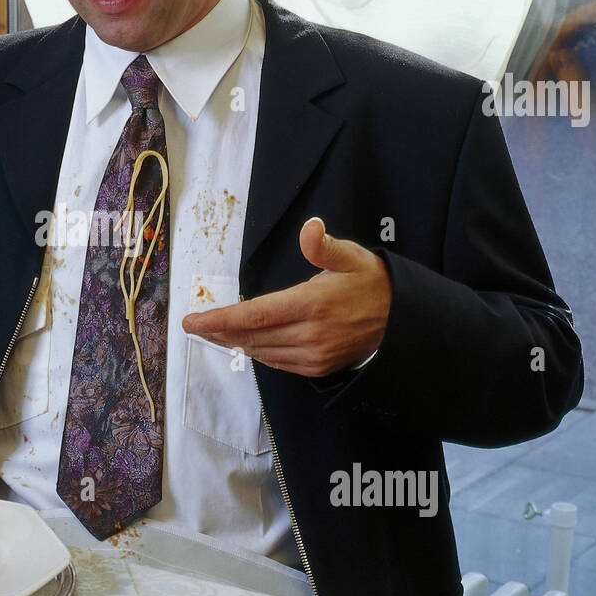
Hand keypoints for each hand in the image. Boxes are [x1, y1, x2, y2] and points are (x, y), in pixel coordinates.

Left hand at [182, 217, 390, 377]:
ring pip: (262, 352)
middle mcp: (310, 334)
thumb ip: (324, 246)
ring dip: (234, 343)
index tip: (192, 321)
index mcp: (312, 303)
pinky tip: (245, 343)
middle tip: (194, 326)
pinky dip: (258, 352)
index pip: (254, 315)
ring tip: (213, 333)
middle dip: (218, 332)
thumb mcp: (351, 256)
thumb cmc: (372, 282)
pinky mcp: (319, 367)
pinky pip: (279, 362)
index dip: (219, 320)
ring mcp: (314, 355)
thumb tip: (310, 228)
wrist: (402, 320)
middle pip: (251, 336)